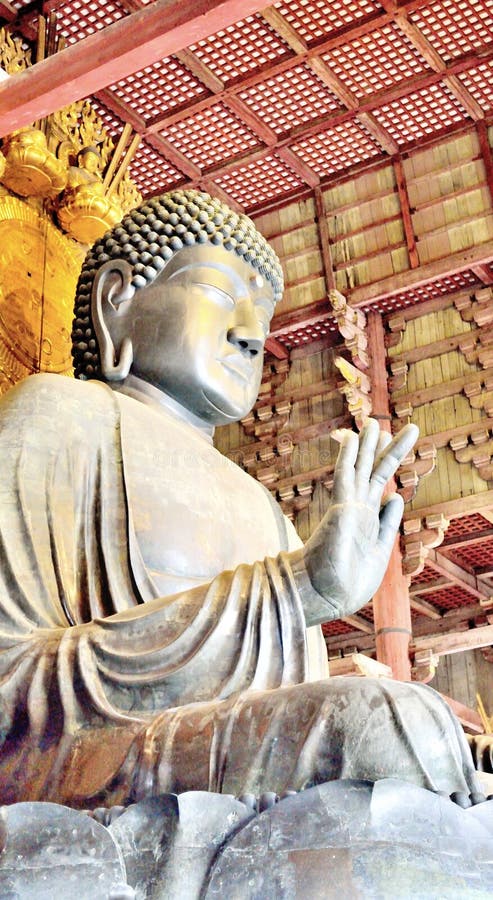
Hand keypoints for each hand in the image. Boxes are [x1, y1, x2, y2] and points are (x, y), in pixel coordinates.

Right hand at [295, 419, 417, 624]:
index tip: (393, 446)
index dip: (387, 465)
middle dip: (384, 447)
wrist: (329, 595)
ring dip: (369, 444)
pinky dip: (349, 455)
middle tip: (387, 424)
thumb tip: (396, 496)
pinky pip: (345, 475)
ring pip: (362, 468)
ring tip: (374, 422)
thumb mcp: (380, 550)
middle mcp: (358, 508)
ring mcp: (349, 506)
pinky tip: (352, 436)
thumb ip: (388, 523)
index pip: (380, 485)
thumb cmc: (350, 581)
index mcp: (368, 519)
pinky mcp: (341, 508)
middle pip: (374, 471)